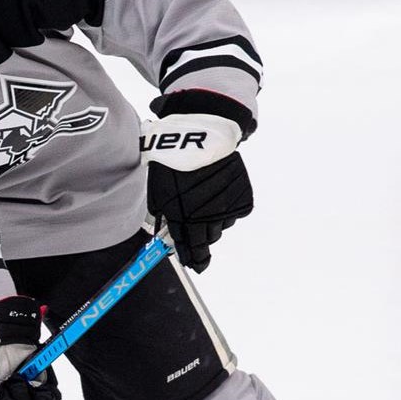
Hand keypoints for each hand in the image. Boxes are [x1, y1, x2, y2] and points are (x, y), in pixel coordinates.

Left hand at [142, 91, 252, 272]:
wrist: (202, 135)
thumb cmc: (173, 160)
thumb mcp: (158, 189)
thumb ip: (162, 215)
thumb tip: (165, 234)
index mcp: (184, 218)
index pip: (189, 249)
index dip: (192, 259)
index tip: (195, 265)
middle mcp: (207, 217)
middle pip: (207, 241)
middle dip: (201, 239)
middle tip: (196, 229)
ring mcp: (226, 208)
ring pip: (221, 227)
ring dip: (212, 221)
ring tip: (204, 199)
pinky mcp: (241, 199)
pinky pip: (234, 213)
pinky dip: (227, 207)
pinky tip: (218, 191)